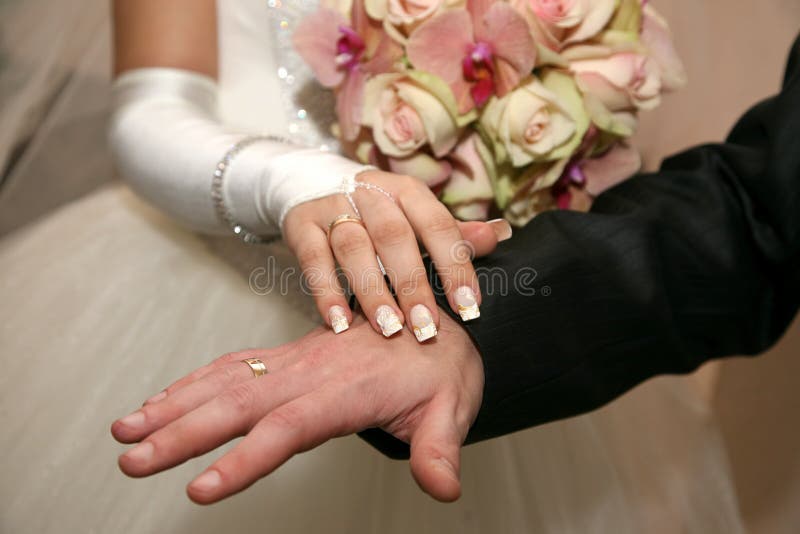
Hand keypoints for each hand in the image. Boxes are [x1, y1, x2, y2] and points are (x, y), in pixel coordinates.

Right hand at [111, 312, 483, 502]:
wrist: (434, 320)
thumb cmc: (442, 365)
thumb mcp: (452, 406)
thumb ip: (439, 448)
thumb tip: (442, 487)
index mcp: (348, 389)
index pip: (289, 427)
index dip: (244, 458)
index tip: (200, 487)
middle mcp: (311, 372)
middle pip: (239, 403)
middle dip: (182, 433)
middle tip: (131, 459)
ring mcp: (294, 362)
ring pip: (224, 381)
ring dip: (173, 405)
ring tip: (126, 430)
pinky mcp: (286, 359)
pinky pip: (231, 366)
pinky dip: (191, 383)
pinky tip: (161, 401)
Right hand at [282, 169, 510, 339]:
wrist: (313, 184)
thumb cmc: (379, 213)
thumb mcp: (417, 216)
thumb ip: (455, 232)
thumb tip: (502, 233)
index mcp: (407, 190)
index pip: (437, 224)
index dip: (455, 266)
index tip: (470, 308)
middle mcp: (371, 192)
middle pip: (394, 236)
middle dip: (413, 285)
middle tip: (427, 327)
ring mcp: (333, 206)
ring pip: (353, 247)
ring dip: (372, 291)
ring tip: (389, 329)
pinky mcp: (301, 223)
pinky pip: (313, 258)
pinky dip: (326, 292)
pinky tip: (339, 323)